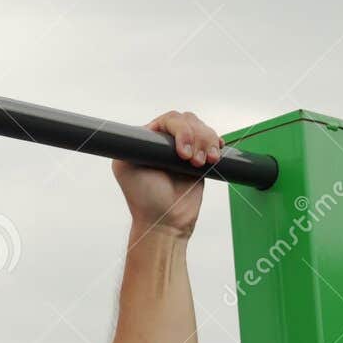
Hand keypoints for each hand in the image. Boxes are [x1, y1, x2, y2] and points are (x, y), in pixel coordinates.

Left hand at [112, 111, 223, 237]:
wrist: (167, 222)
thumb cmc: (145, 200)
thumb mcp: (127, 168)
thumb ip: (134, 143)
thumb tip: (148, 128)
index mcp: (146, 141)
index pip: (168, 120)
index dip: (180, 130)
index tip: (182, 153)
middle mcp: (163, 142)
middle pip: (187, 120)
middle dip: (195, 138)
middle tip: (192, 162)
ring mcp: (182, 150)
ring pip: (202, 129)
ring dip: (206, 143)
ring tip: (202, 164)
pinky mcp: (198, 159)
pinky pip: (211, 140)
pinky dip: (215, 145)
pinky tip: (213, 157)